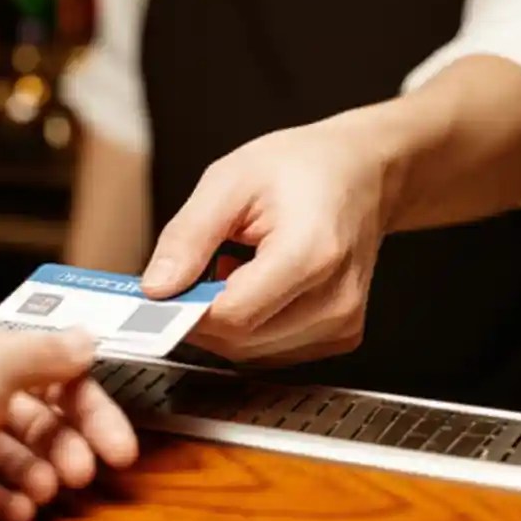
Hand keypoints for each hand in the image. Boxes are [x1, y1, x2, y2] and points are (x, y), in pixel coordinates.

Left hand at [0, 310, 137, 520]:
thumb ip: (47, 354)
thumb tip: (87, 339)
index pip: (51, 373)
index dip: (89, 407)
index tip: (117, 442)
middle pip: (32, 418)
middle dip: (65, 446)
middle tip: (86, 471)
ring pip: (4, 458)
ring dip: (34, 476)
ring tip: (47, 493)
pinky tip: (14, 513)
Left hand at [139, 113, 395, 365]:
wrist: (365, 172)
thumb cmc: (304, 168)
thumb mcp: (229, 180)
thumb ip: (188, 237)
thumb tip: (155, 290)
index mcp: (311, 254)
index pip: (231, 316)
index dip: (186, 308)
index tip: (162, 290)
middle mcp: (334, 298)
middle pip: (239, 340)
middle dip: (202, 314)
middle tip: (194, 271)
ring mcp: (342, 323)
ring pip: (252, 352)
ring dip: (226, 322)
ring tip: (234, 270)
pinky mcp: (341, 335)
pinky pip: (273, 351)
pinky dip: (252, 327)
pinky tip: (258, 287)